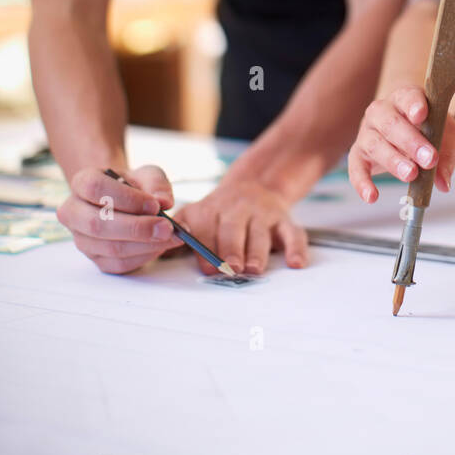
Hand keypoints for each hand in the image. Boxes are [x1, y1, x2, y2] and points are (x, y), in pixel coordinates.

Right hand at [58, 164, 181, 274]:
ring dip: (145, 245)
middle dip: (137, 228)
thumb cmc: (135, 186)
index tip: (155, 205)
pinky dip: (144, 257)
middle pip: (98, 224)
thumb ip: (157, 184)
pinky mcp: (95, 259)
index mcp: (82, 182)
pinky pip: (119, 264)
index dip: (126, 198)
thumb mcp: (148, 175)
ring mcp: (82, 239)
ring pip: (110, 248)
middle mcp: (74, 212)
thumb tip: (164, 202)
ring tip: (171, 237)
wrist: (127, 202)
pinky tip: (160, 246)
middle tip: (168, 228)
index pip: (96, 189)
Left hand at [171, 177, 307, 275]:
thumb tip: (158, 251)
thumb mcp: (196, 215)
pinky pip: (293, 233)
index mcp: (210, 210)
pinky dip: (296, 248)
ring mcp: (262, 214)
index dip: (205, 247)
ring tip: (254, 268)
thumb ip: (181, 232)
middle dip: (231, 249)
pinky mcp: (283, 220)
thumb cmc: (219, 213)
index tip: (206, 267)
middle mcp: (236, 210)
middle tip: (231, 269)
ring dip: (257, 251)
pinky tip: (296, 263)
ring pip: (260, 232)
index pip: (205, 228)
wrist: (255, 185)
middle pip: (233, 229)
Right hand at [348, 87, 454, 202]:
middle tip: (428, 159)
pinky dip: (362, 183)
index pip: (408, 97)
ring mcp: (366, 132)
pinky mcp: (357, 154)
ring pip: (375, 145)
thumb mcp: (446, 133)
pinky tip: (372, 196)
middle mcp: (381, 112)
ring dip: (393, 161)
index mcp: (404, 98)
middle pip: (392, 124)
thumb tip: (444, 183)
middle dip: (411, 142)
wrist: (405, 124)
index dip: (414, 105)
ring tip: (411, 175)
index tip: (421, 115)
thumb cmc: (428, 126)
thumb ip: (447, 154)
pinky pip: (355, 168)